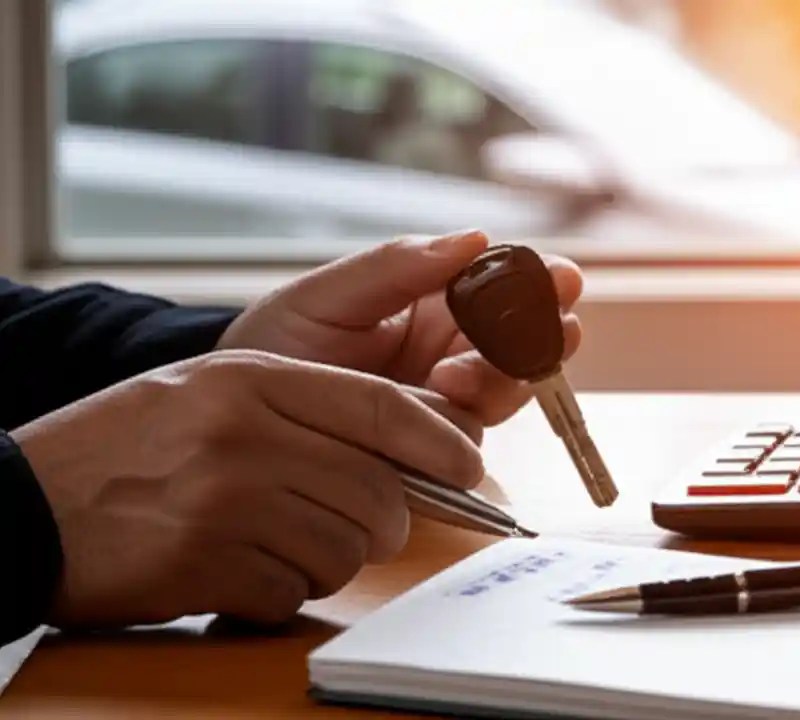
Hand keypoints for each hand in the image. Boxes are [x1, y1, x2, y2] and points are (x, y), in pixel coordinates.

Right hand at [11, 349, 481, 628]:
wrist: (22, 502)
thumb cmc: (128, 446)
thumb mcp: (215, 392)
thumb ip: (312, 405)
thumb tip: (422, 435)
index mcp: (253, 378)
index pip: (383, 408)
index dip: (441, 441)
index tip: (470, 466)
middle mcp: (246, 433)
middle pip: (380, 491)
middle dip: (384, 520)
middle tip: (345, 523)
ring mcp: (226, 501)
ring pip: (348, 549)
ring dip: (328, 560)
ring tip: (274, 543)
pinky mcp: (205, 565)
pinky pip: (294, 595)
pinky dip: (278, 594)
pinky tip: (235, 571)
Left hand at [216, 230, 583, 425]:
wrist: (233, 423)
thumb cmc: (273, 346)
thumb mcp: (324, 297)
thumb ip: (395, 267)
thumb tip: (477, 237)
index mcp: (434, 300)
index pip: (506, 286)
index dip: (541, 282)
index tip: (562, 280)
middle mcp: (453, 351)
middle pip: (526, 342)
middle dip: (539, 337)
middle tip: (548, 334)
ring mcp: (448, 404)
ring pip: (511, 391)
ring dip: (498, 381)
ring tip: (450, 379)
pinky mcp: (435, 452)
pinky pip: (473, 439)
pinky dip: (464, 425)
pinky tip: (436, 409)